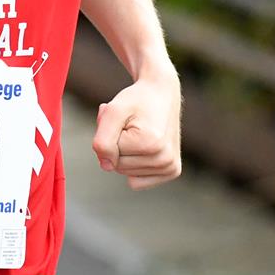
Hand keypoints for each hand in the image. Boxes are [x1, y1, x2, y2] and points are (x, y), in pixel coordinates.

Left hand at [91, 70, 182, 190]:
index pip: (110, 154)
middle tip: (129, 126)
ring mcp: (170, 167)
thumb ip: (102, 141)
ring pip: (126, 173)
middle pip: (118, 166)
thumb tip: (106, 166)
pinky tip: (144, 148)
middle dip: (117, 145)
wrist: (161, 93)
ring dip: (125, 153)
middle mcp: (165, 159)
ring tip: (136, 133)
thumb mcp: (112, 112)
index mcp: (150, 144)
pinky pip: (137, 181)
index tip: (123, 120)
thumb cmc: (135, 101)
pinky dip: (134, 166)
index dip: (111, 135)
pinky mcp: (172, 171)